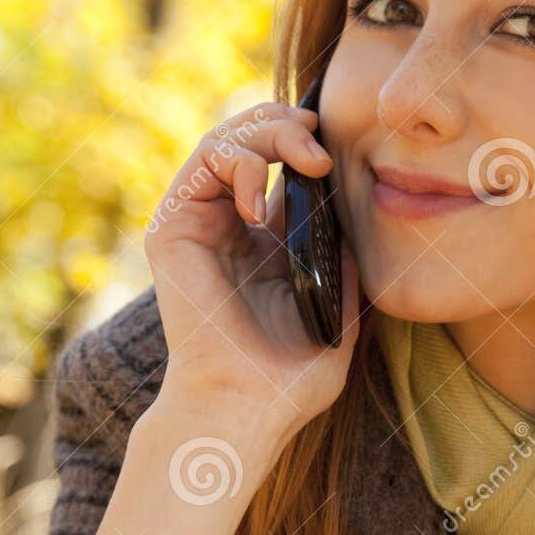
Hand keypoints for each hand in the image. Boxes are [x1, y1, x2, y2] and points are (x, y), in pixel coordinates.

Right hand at [143, 99, 359, 442]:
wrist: (245, 408)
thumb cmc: (289, 380)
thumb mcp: (338, 310)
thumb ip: (346, 262)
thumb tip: (361, 217)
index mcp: (265, 242)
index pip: (281, 167)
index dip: (305, 142)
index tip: (337, 142)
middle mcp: (228, 226)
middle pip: (252, 141)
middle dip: (287, 126)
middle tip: (319, 140)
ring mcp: (198, 224)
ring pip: (226, 140)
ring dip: (268, 134)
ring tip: (304, 158)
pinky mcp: (173, 229)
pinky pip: (203, 162)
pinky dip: (238, 163)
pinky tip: (261, 204)